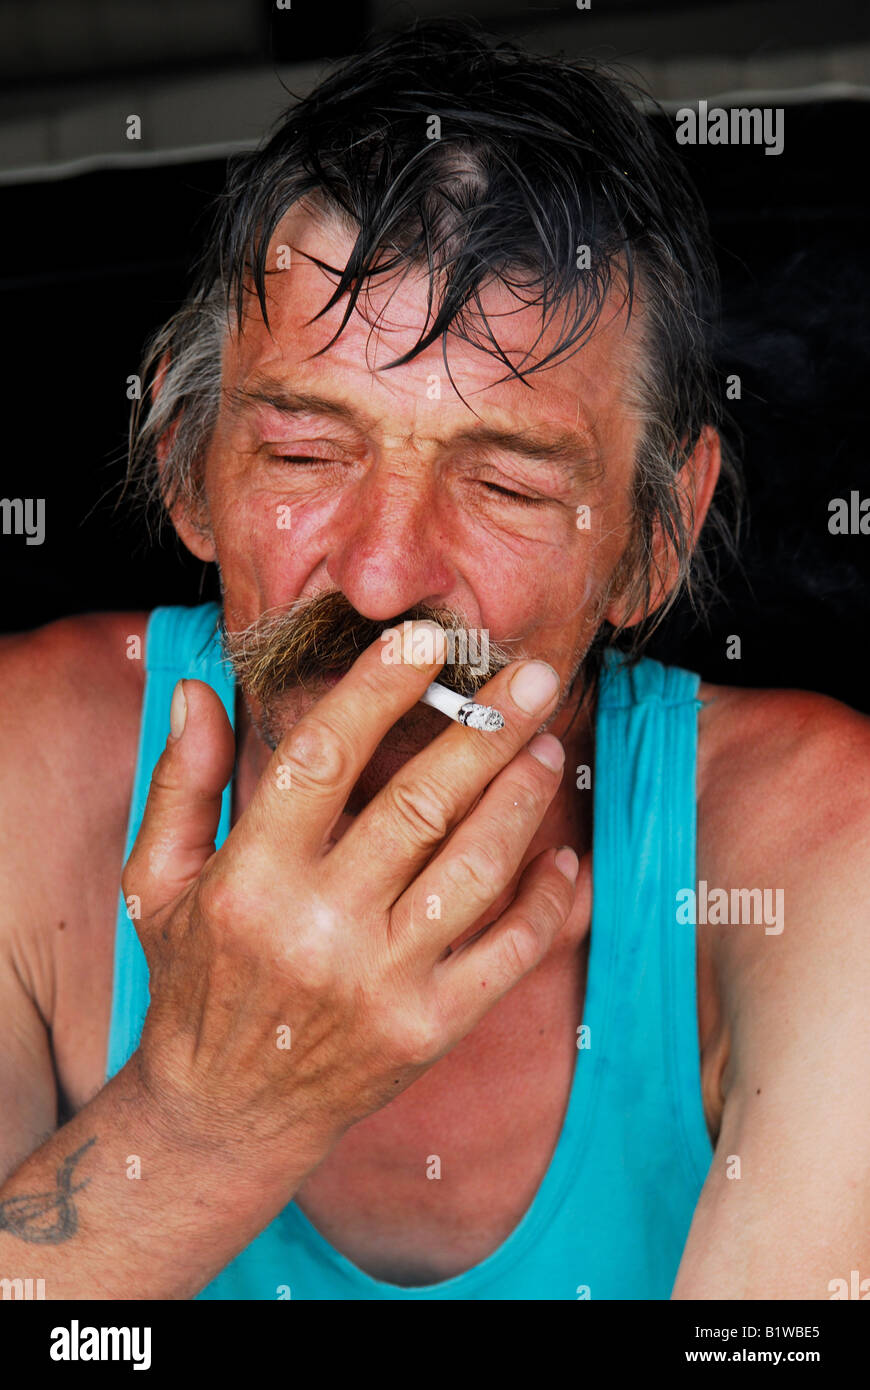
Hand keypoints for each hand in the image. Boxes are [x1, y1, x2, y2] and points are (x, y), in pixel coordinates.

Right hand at [123, 621, 583, 1174]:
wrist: (226, 1113)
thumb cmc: (194, 980)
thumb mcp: (156, 882)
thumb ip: (181, 784)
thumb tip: (196, 689)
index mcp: (250, 880)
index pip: (322, 758)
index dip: (378, 690)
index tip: (427, 640)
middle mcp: (318, 929)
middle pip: (421, 804)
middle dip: (488, 729)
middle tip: (535, 676)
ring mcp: (380, 984)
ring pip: (474, 869)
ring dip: (522, 800)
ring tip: (547, 747)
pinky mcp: (428, 1030)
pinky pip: (507, 953)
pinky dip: (547, 901)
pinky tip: (563, 856)